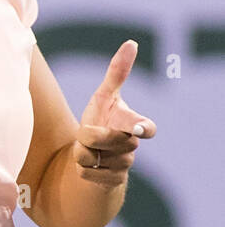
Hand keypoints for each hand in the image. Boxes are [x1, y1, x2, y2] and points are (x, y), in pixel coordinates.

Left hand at [73, 40, 157, 187]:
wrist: (94, 151)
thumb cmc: (101, 117)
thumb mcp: (105, 95)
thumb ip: (117, 72)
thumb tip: (130, 43)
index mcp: (133, 124)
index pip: (144, 127)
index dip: (142, 128)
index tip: (140, 129)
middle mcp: (132, 146)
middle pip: (102, 140)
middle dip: (88, 136)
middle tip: (88, 134)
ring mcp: (125, 165)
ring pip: (91, 159)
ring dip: (82, 153)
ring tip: (90, 149)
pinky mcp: (112, 182)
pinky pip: (88, 176)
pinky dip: (81, 170)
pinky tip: (89, 166)